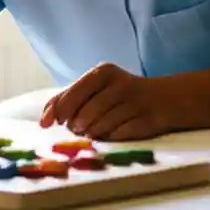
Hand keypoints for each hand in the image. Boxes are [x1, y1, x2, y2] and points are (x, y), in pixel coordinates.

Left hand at [39, 62, 167, 140]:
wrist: (163, 99)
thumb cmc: (119, 94)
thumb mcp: (95, 87)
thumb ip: (69, 98)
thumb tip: (46, 118)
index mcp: (103, 72)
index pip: (74, 92)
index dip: (58, 110)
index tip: (48, 123)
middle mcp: (119, 84)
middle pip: (86, 112)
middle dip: (75, 124)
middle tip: (75, 128)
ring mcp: (134, 102)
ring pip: (100, 126)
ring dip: (91, 132)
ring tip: (92, 130)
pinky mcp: (145, 120)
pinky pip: (117, 135)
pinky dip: (110, 137)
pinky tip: (111, 132)